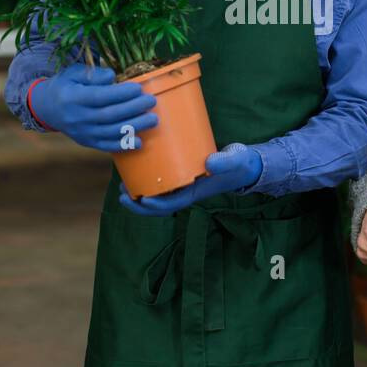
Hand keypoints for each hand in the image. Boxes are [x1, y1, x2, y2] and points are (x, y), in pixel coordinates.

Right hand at [30, 63, 156, 151]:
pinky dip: (123, 146)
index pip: (100, 97)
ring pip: (111, 132)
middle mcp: (77, 118)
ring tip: (153, 119)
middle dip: (133, 109)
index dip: (120, 94)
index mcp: (73, 98)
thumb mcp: (74, 73)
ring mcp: (82, 133)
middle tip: (151, 101)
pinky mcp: (87, 142)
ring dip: (134, 127)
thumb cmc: (65, 86)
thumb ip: (93, 74)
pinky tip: (140, 142)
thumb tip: (112, 77)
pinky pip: (106, 146)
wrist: (47, 108)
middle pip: (109, 115)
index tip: (138, 88)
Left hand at [118, 143, 262, 215]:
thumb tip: (209, 163)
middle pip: (159, 204)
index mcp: (196, 192)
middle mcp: (186, 190)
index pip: (172, 204)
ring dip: (139, 193)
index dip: (156, 205)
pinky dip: (148, 179)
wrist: (244, 163)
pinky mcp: (181, 172)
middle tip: (122, 194)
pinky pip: (161, 181)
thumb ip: (224, 161)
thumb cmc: (239, 163)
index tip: (142, 199)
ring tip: (123, 185)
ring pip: (157, 194)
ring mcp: (183, 183)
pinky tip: (137, 168)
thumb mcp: (234, 161)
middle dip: (139, 203)